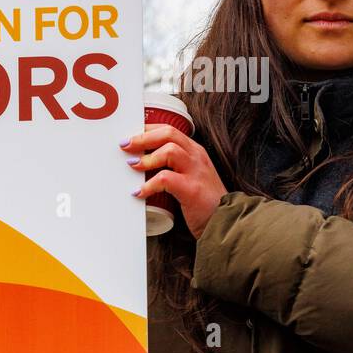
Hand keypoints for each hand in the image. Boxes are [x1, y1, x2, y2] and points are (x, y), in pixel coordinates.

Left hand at [122, 122, 227, 239]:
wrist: (226, 222)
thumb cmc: (205, 203)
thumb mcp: (191, 178)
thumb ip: (172, 169)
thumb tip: (142, 166)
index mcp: (195, 152)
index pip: (170, 130)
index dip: (148, 130)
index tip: (131, 135)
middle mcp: (196, 157)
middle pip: (168, 133)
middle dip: (143, 137)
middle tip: (126, 145)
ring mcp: (196, 172)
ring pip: (169, 150)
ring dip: (147, 157)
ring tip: (133, 166)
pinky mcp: (192, 189)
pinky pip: (165, 179)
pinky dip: (149, 185)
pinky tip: (140, 192)